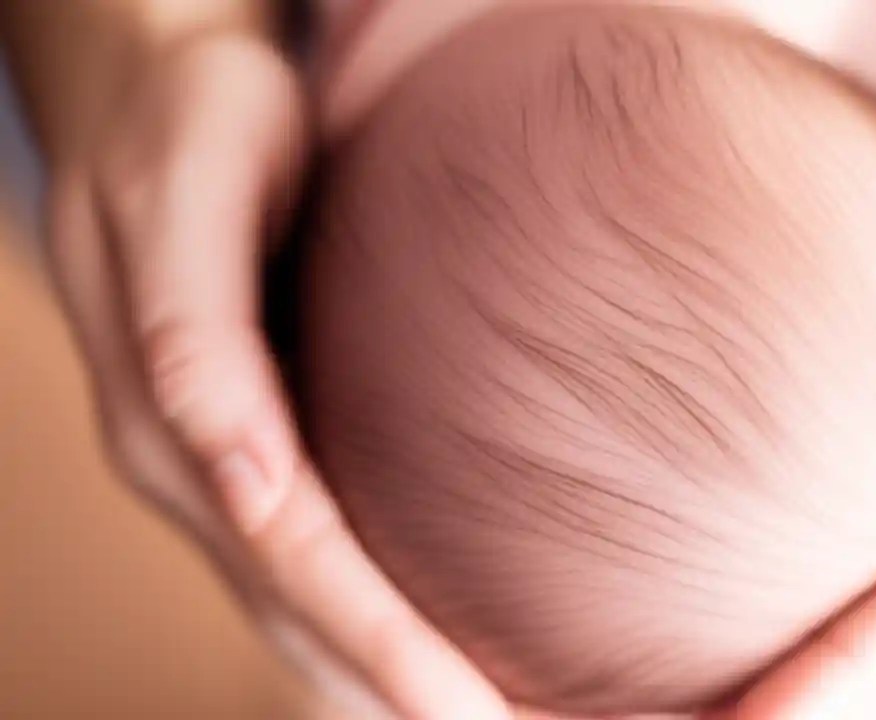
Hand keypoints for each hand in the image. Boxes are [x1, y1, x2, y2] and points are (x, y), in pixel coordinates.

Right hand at [43, 34, 509, 719]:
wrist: (162, 109)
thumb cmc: (190, 133)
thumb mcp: (181, 202)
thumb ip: (191, 339)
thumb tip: (243, 482)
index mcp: (175, 429)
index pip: (296, 567)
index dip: (380, 648)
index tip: (468, 717)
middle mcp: (199, 474)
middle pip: (306, 615)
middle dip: (404, 691)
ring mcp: (227, 474)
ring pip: (310, 608)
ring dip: (395, 677)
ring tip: (500, 718)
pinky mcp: (262, 456)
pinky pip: (319, 559)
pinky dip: (381, 619)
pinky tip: (443, 644)